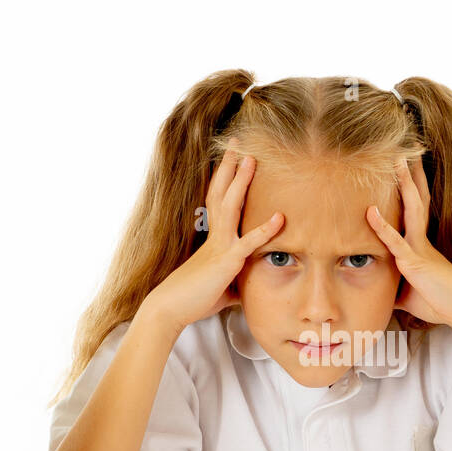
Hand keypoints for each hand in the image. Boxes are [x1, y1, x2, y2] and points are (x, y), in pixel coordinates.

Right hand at [144, 139, 284, 333]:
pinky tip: (280, 217)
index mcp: (214, 238)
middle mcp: (216, 235)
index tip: (233, 159)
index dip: (226, 179)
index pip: (219, 200)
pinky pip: (248, 242)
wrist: (171, 308)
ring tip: (251, 158)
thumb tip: (245, 289)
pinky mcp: (226, 261)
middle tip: (236, 141)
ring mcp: (220, 245)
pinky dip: (265, 229)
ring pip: (230, 205)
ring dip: (240, 181)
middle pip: (221, 192)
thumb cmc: (194, 298)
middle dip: (229, 166)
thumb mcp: (221, 287)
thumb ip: (235, 282)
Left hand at [365, 157, 451, 333]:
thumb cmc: (441, 302)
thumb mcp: (411, 294)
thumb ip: (395, 287)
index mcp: (421, 244)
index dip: (410, 187)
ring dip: (403, 183)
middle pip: (416, 199)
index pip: (415, 209)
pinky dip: (382, 227)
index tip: (406, 165)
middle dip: (410, 174)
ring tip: (395, 159)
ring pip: (410, 209)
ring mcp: (419, 249)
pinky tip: (370, 212)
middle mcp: (421, 241)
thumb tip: (382, 292)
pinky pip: (396, 242)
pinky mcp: (415, 263)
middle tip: (404, 148)